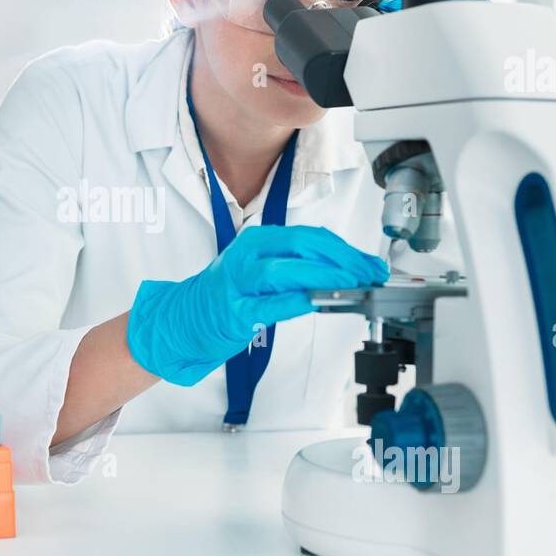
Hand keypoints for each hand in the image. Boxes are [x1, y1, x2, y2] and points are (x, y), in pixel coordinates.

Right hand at [126, 224, 388, 385]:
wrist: (183, 318)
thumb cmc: (229, 295)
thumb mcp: (265, 270)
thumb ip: (301, 269)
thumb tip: (350, 273)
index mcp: (261, 239)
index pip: (312, 237)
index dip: (347, 250)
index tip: (372, 265)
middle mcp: (249, 254)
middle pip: (303, 246)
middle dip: (343, 260)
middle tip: (369, 274)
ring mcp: (239, 282)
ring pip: (285, 270)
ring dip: (323, 276)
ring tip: (352, 285)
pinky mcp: (233, 310)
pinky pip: (268, 303)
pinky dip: (293, 301)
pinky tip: (315, 301)